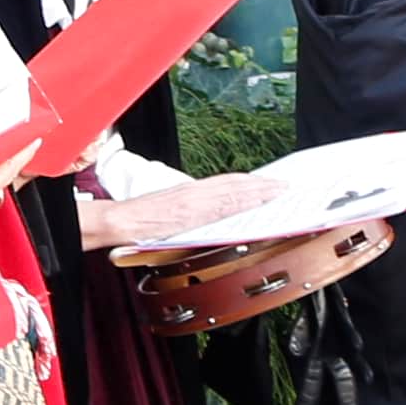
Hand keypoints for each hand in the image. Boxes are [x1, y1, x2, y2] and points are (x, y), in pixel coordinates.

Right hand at [73, 173, 275, 253]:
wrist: (120, 221)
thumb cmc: (141, 218)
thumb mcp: (172, 208)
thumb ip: (193, 209)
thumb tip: (212, 212)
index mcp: (191, 191)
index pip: (228, 183)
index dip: (251, 183)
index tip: (269, 183)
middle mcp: (195, 193)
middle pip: (235, 185)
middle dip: (262, 186)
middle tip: (285, 185)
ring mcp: (194, 203)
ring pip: (233, 193)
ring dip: (258, 192)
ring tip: (279, 192)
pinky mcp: (191, 214)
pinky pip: (221, 207)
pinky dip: (241, 203)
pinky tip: (255, 203)